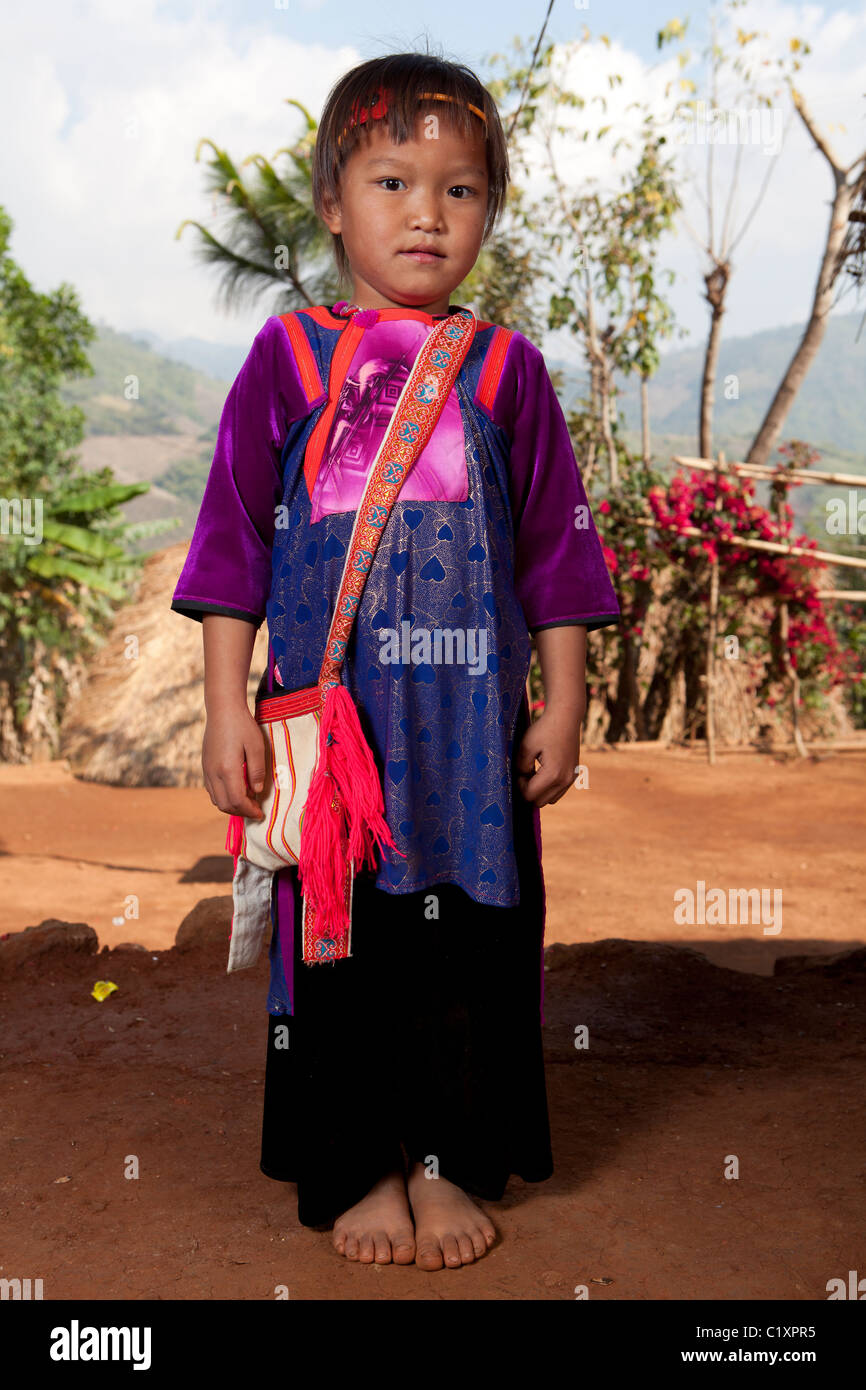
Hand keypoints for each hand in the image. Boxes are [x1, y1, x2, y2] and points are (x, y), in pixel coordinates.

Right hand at [202, 703, 266, 819]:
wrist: (222, 710)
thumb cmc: (242, 725)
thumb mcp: (257, 746)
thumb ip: (257, 771)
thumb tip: (257, 791)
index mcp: (228, 769)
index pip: (237, 801)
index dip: (250, 811)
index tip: (260, 813)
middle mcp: (214, 773)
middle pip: (225, 805)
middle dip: (241, 812)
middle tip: (256, 809)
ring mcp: (207, 770)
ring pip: (216, 800)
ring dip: (232, 806)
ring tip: (248, 800)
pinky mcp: (205, 766)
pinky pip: (212, 790)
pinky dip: (224, 797)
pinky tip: (237, 789)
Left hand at [515, 704, 582, 807]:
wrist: (566, 718)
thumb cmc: (544, 730)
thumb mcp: (525, 746)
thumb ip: (520, 767)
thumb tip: (520, 779)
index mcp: (553, 775)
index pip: (529, 795)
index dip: (519, 785)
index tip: (518, 770)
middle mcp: (565, 780)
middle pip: (539, 802)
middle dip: (528, 790)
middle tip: (525, 771)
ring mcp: (571, 779)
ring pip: (550, 799)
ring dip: (539, 791)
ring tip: (534, 771)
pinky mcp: (574, 775)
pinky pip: (558, 791)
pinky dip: (548, 787)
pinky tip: (543, 770)